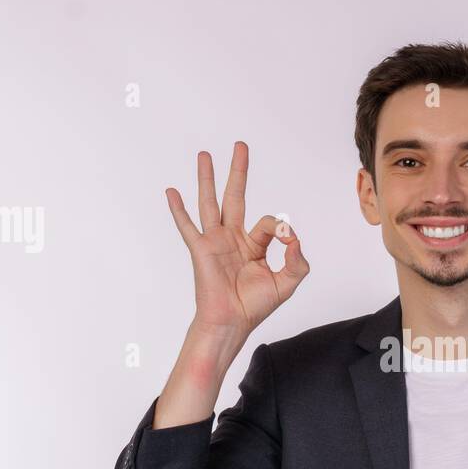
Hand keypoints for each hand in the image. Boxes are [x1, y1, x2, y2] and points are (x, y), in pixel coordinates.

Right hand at [166, 142, 309, 338]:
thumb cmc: (254, 306)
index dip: (280, 229)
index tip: (286, 241)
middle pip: (235, 196)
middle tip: (240, 146)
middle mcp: (232, 238)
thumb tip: (292, 237)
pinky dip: (178, 209)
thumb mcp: (287, 282)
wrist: (232, 322)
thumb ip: (297, 259)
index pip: (268, 223)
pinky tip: (171, 191)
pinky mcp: (201, 250)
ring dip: (207, 178)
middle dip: (238, 171)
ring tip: (204, 155)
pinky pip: (187, 226)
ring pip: (210, 203)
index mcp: (253, 245)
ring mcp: (215, 242)